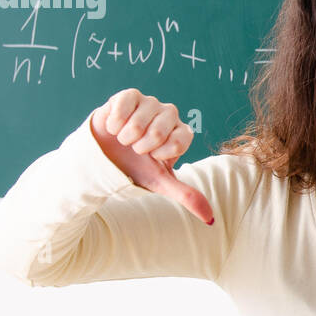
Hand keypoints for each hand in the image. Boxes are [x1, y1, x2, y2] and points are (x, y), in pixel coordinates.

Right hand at [89, 89, 214, 225]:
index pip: (181, 139)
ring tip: (124, 140)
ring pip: (142, 116)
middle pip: (160, 128)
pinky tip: (114, 128)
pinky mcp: (129, 96)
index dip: (162, 152)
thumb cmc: (136, 168)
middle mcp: (169, 115)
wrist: (105, 158)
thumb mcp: (160, 183)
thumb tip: (211, 219)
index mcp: (181, 133)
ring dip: (128, 135)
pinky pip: (126, 102)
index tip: (153, 158)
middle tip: (136, 149)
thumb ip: (186, 195)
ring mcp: (149, 103)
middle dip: (142, 145)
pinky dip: (117, 120)